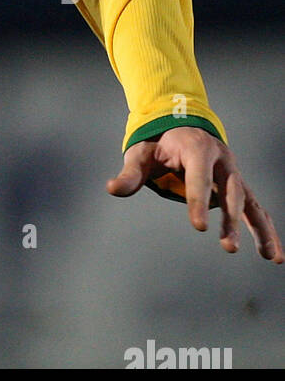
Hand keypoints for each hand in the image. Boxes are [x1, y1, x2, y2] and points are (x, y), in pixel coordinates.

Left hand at [106, 126, 283, 261]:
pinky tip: (274, 255)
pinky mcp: (238, 185)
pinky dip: (266, 229)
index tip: (198, 226)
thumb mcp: (141, 152)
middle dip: (230, 219)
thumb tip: (112, 189)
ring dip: (259, 229)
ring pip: (250, 201)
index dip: (198, 200)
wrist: (182, 123)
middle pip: (229, 191)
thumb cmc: (159, 142)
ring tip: (269, 257)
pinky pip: (256, 208)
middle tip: (227, 247)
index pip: (198, 176)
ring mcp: (233, 173)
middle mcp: (221, 160)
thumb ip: (131, 173)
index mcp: (196, 147)